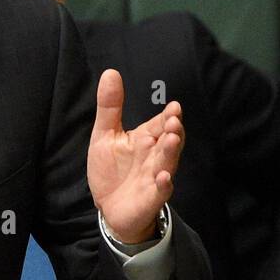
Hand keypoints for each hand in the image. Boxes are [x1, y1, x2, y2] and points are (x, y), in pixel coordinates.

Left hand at [87, 69, 183, 241]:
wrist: (109, 207)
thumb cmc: (111, 170)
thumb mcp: (105, 135)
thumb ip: (110, 107)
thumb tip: (111, 72)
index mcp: (146, 139)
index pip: (160, 124)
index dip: (168, 116)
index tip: (174, 106)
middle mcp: (155, 156)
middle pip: (169, 141)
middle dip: (173, 131)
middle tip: (174, 121)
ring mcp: (155, 177)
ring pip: (167, 163)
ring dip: (171, 152)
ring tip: (173, 139)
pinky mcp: (151, 198)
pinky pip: (161, 191)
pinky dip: (163, 184)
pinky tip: (163, 177)